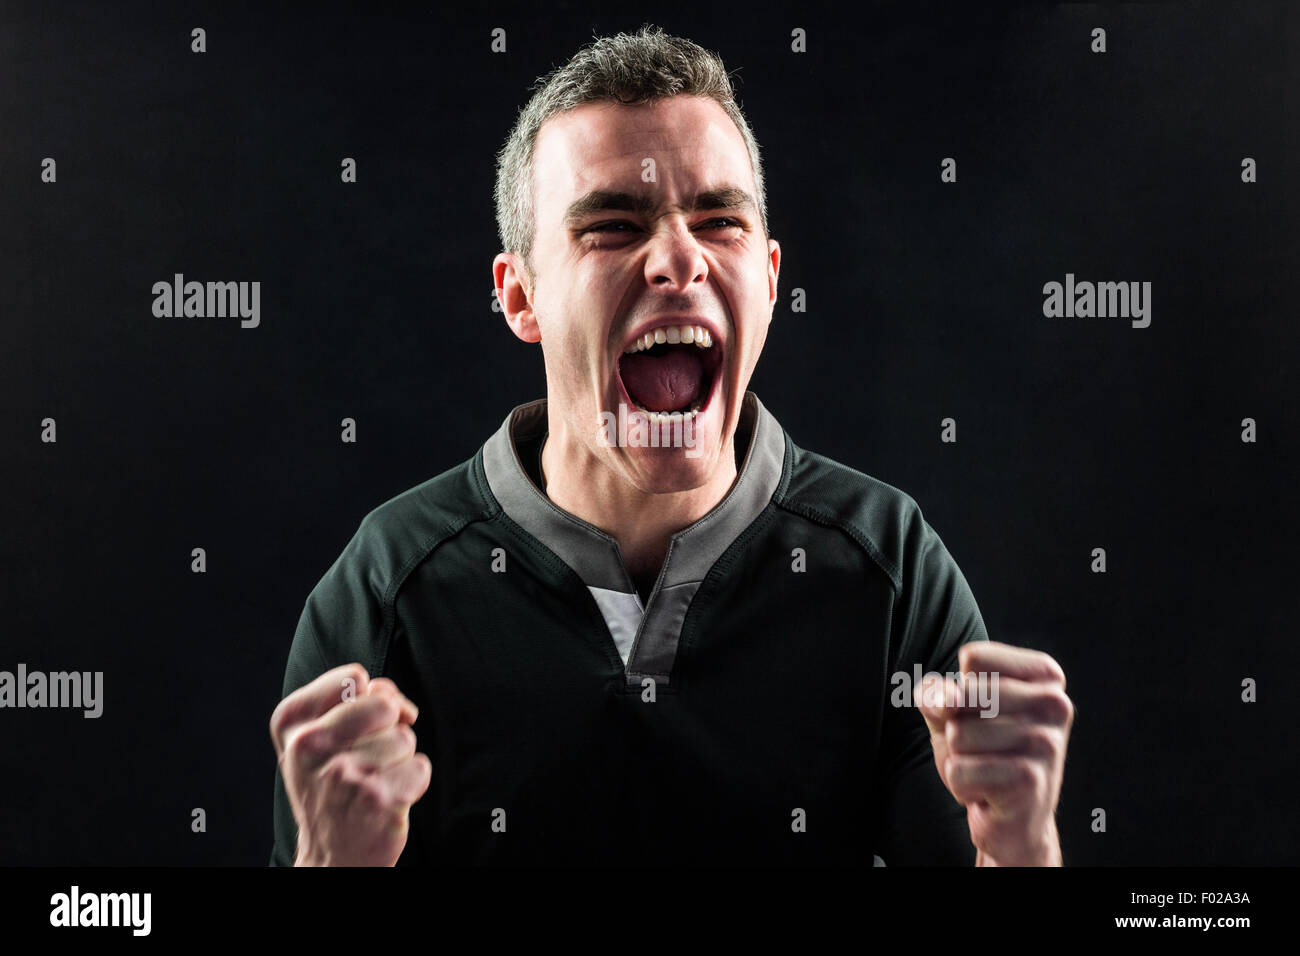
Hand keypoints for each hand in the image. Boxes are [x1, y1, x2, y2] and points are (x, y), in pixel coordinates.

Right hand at [269, 663, 430, 865]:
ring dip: (398, 760)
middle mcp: (310, 746)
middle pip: (384, 704)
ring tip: (372, 784)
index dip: (368, 698)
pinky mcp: (375, 798)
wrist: (330, 856)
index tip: (355, 727)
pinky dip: (413, 783)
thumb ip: (355, 700)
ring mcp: (342, 773)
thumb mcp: (322, 738)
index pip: (353, 677)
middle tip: (367, 759)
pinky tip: (387, 800)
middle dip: (388, 728)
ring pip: (404, 738)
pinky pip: (420, 767)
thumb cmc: (332, 788)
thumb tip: (395, 700)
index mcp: (292, 724)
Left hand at [916, 641, 1072, 865]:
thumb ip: (937, 692)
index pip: (975, 658)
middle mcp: (1055, 703)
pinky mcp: (1030, 780)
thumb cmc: (982, 752)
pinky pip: (959, 771)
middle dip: (957, 726)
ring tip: (987, 770)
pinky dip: (962, 785)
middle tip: (984, 747)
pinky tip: (988, 793)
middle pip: (965, 694)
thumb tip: (947, 699)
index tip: (982, 712)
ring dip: (960, 759)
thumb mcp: (952, 711)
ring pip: (959, 735)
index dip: (960, 687)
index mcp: (1044, 675)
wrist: (1009, 819)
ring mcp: (1047, 742)